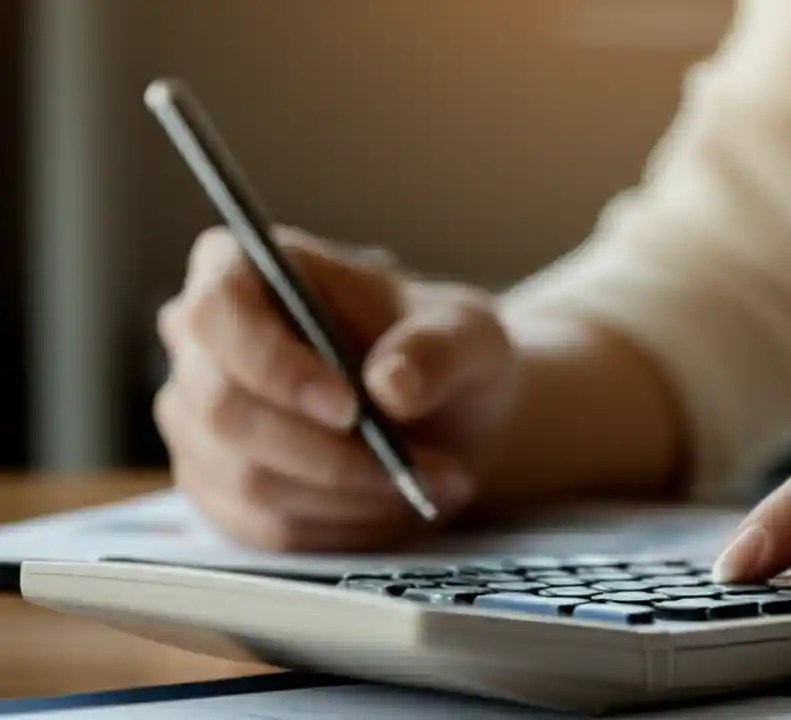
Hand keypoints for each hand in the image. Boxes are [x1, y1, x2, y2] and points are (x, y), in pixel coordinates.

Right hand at [155, 227, 519, 550]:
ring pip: (250, 481)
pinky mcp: (217, 490)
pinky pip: (265, 528)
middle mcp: (200, 346)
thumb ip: (437, 350)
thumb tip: (392, 385)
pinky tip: (396, 507)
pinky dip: (342, 527)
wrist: (448, 417)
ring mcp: (198, 422)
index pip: (217, 312)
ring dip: (353, 495)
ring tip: (433, 484)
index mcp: (241, 270)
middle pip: (225, 412)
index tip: (349, 407)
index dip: (273, 365)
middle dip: (334, 455)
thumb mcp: (467, 335)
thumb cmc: (440, 354)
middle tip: (423, 467)